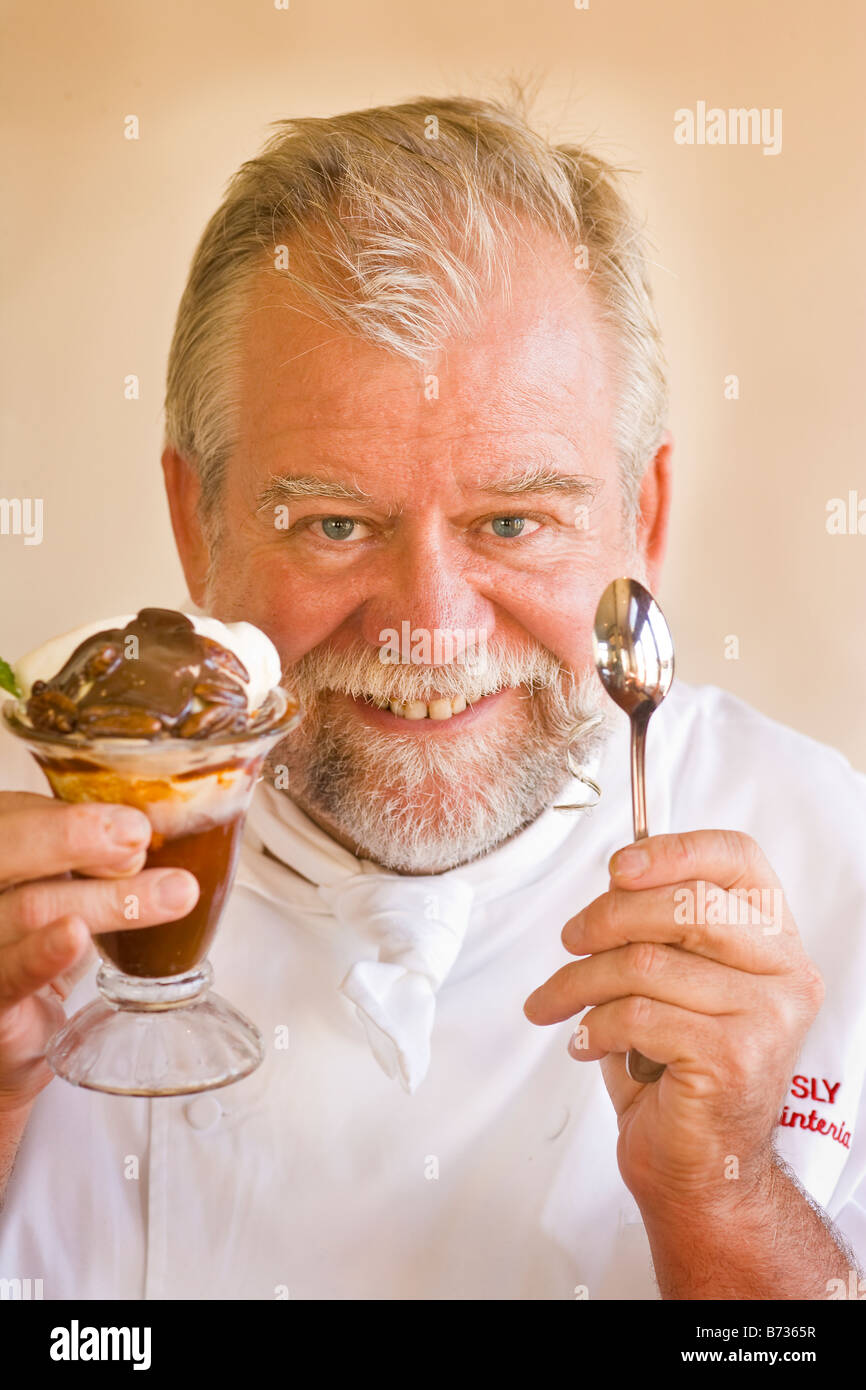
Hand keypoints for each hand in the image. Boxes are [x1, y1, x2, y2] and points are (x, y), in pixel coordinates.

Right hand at [0, 791, 198, 1111]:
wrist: (16, 1025)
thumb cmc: (39, 938)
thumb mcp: (60, 882)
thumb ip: (86, 854)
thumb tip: (140, 839)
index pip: (17, 817)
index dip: (70, 816)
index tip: (137, 823)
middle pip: (10, 849)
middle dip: (74, 837)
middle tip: (138, 836)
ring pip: (30, 907)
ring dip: (107, 899)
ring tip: (173, 892)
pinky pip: (11, 972)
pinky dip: (44, 953)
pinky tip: (75, 935)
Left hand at [523, 830, 824, 1216]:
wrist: (700, 1167)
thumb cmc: (680, 1069)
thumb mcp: (673, 979)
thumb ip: (657, 925)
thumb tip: (616, 877)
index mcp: (774, 939)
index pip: (738, 859)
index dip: (673, 850)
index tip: (618, 867)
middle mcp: (784, 972)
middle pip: (685, 904)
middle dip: (607, 917)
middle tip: (570, 940)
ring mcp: (766, 1017)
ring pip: (647, 962)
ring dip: (581, 981)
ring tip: (558, 1002)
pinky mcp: (733, 1058)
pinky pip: (638, 1014)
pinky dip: (594, 1025)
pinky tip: (585, 1041)